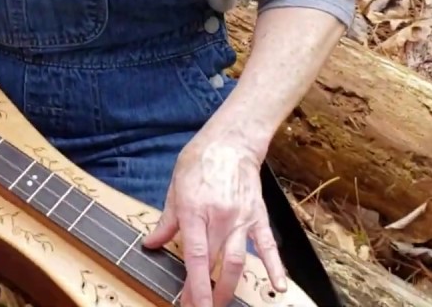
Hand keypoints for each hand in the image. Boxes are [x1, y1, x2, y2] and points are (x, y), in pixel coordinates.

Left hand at [143, 129, 286, 306]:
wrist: (231, 142)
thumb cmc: (200, 161)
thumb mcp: (174, 188)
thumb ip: (166, 221)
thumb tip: (152, 243)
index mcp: (194, 211)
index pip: (194, 256)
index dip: (193, 285)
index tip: (188, 304)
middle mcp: (219, 218)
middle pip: (214, 264)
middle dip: (206, 292)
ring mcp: (241, 219)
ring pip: (238, 262)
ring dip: (229, 288)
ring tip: (221, 305)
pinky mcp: (258, 217)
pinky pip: (268, 246)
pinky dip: (275, 267)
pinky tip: (279, 286)